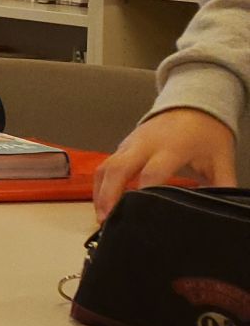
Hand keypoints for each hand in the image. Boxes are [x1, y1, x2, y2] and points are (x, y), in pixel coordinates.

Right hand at [94, 108, 237, 220]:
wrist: (193, 105)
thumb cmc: (207, 135)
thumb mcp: (221, 160)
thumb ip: (223, 187)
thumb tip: (224, 212)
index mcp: (172, 148)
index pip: (152, 172)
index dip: (144, 194)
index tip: (141, 215)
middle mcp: (145, 144)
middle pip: (119, 168)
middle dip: (110, 195)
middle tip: (108, 220)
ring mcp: (131, 143)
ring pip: (106, 166)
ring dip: (100, 191)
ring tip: (101, 217)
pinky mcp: (123, 145)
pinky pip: (106, 164)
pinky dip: (101, 184)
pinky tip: (103, 203)